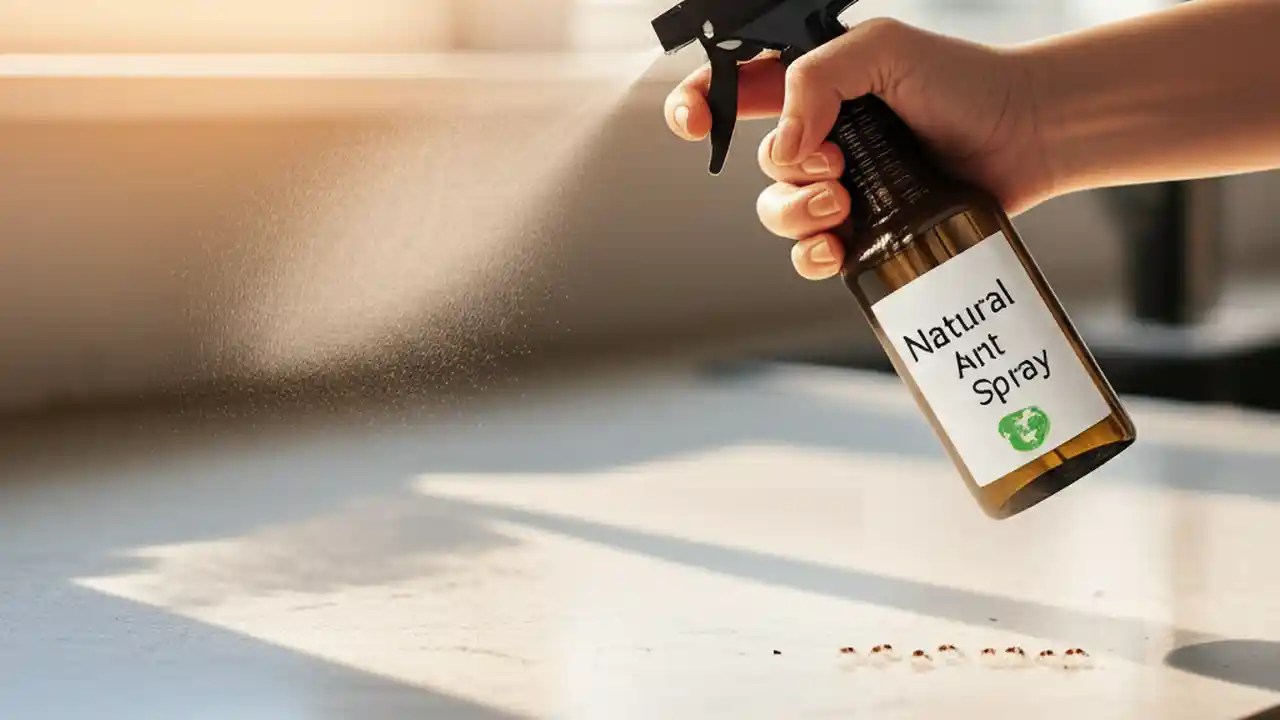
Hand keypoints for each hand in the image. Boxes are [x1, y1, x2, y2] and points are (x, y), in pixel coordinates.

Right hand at [664, 18, 1051, 279]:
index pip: (733, 91)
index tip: (694, 124)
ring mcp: (842, 187)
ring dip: (796, 215)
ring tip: (844, 204)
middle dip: (785, 174)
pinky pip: (811, 255)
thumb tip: (784, 149)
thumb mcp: (881, 50)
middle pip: (758, 165)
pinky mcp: (866, 231)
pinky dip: (812, 257)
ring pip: (777, 214)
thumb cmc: (963, 81)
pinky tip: (836, 250)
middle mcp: (822, 137)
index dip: (699, 106)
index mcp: (814, 86)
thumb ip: (815, 79)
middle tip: (837, 168)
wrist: (1026, 136)